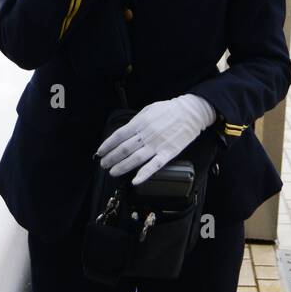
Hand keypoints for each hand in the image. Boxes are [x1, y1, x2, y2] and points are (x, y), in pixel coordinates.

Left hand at [95, 95, 216, 184]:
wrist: (190, 112)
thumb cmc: (168, 110)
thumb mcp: (148, 110)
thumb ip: (135, 122)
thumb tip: (123, 133)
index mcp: (140, 123)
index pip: (118, 136)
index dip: (107, 145)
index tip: (100, 152)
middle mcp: (146, 135)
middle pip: (124, 149)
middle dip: (111, 158)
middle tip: (103, 164)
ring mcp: (157, 145)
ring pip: (135, 159)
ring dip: (121, 167)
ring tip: (112, 172)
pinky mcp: (168, 153)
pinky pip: (154, 165)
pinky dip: (144, 174)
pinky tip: (135, 181)